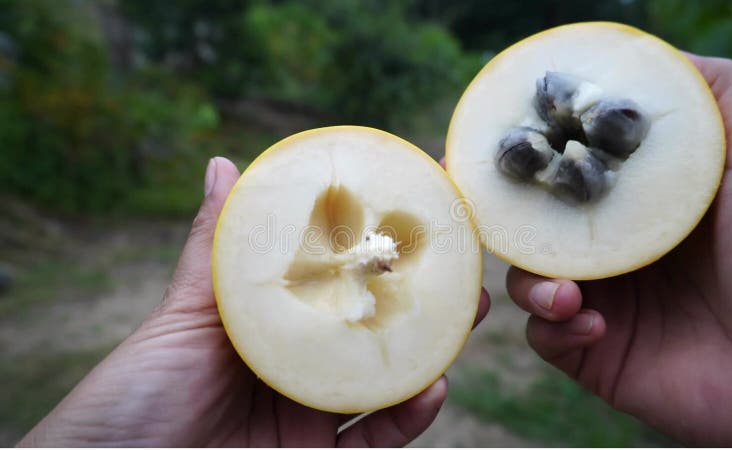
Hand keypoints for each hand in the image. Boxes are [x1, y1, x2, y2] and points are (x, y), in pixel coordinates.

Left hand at [19, 157, 491, 446]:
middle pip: (370, 322)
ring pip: (385, 375)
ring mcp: (309, 412)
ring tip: (469, 308)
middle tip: (463, 256)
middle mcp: (296, 362)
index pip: (333, 276)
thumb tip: (225, 163)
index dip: (373, 244)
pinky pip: (378, 438)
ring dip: (432, 345)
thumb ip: (215, 247)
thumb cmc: (136, 394)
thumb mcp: (182, 315)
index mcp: (268, 322)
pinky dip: (410, 415)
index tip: (417, 200)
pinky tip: (434, 385)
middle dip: (420, 290)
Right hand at [506, 54, 731, 445]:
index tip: (484, 140)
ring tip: (564, 288)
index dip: (527, 154)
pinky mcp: (598, 351)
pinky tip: (591, 321)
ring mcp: (608, 300)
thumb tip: (645, 56)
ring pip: (527, 277)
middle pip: (535, 222)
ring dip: (530, 279)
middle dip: (495, 213)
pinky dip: (553, 323)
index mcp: (646, 200)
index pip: (570, 169)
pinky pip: (545, 334)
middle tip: (465, 202)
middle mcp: (621, 246)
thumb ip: (710, 93)